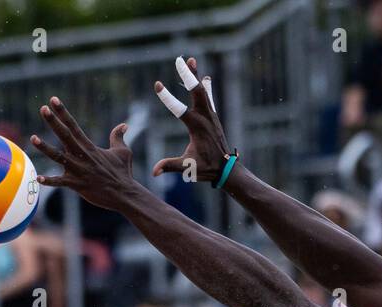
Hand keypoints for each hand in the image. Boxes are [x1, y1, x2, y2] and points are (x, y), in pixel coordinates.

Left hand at [31, 98, 138, 211]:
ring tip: (33, 138)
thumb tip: (124, 125)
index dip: (63, 112)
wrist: (124, 194)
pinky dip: (49, 181)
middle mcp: (82, 156)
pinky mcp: (77, 185)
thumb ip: (118, 137)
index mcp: (89, 147)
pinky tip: (38, 178)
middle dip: (53, 122)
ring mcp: (78, 170)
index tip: (53, 100)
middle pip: (65, 135)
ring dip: (45, 147)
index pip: (73, 126)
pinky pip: (60, 183)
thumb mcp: (123, 152)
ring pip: (58, 157)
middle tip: (43, 109)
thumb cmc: (123, 173)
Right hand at [151, 56, 232, 184]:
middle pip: (196, 91)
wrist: (226, 169)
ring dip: (196, 75)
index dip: (167, 97)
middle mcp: (205, 118)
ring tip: (191, 59)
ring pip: (203, 91)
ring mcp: (211, 116)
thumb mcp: (188, 168)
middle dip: (187, 75)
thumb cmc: (206, 168)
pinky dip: (206, 86)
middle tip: (179, 60)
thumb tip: (154, 171)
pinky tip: (205, 77)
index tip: (157, 84)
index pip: (179, 109)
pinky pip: (209, 97)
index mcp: (196, 127)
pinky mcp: (213, 117)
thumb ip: (170, 166)